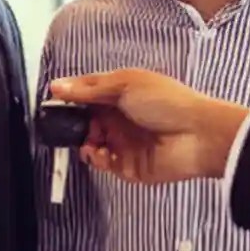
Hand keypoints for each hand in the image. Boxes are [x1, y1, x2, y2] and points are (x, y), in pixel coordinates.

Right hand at [48, 68, 249, 183]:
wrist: (198, 135)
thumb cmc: (167, 102)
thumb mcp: (126, 85)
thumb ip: (90, 88)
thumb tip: (57, 86)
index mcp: (121, 93)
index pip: (88, 94)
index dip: (70, 96)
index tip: (52, 100)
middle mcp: (120, 117)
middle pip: (85, 120)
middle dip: (72, 122)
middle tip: (64, 123)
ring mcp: (123, 142)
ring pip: (90, 142)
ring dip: (82, 140)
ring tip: (86, 139)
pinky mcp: (127, 166)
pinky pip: (102, 163)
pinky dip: (95, 158)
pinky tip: (98, 152)